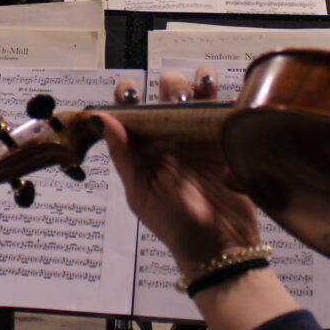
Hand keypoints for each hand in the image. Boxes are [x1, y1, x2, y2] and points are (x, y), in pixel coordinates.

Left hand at [97, 68, 261, 273]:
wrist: (219, 247)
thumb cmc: (174, 224)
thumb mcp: (142, 192)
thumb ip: (123, 155)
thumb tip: (101, 117)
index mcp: (144, 147)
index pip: (131, 110)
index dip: (127, 93)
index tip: (130, 88)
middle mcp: (171, 136)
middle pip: (168, 94)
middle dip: (171, 86)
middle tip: (177, 99)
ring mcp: (200, 137)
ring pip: (198, 94)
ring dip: (199, 83)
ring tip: (203, 86)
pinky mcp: (227, 141)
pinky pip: (225, 110)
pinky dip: (225, 96)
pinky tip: (224, 94)